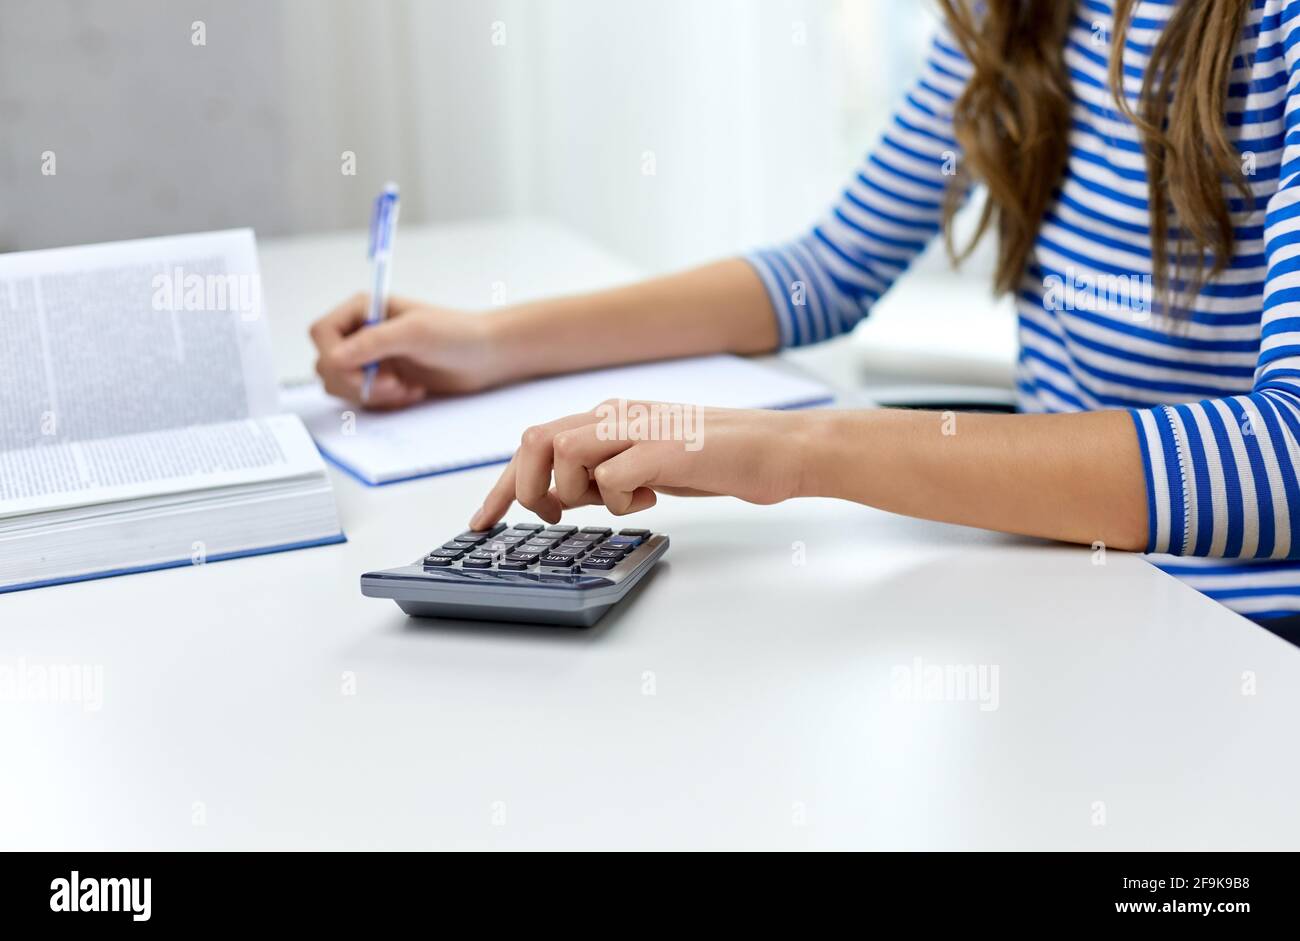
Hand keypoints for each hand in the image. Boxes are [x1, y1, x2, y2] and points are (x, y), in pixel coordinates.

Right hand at [310, 294, 509, 407]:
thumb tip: (335, 358)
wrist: (485, 357)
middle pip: (326, 365)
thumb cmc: (457, 334)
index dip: (334, 356)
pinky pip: (363, 401)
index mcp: (363, 310)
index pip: (322, 333)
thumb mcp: (416, 332)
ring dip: (371, 395)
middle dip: (356, 382)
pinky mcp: (381, 382)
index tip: (363, 371)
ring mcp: (370, 359)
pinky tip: (412, 393)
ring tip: (405, 388)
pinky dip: (384, 403)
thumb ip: (374, 341)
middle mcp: (361, 333)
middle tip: (392, 384)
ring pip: (341, 387)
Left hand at [469, 400, 814, 527]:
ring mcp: (639, 429)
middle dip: (527, 488)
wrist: (778, 449)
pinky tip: (650, 501)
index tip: (482, 521)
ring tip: (612, 505)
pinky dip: (619, 500)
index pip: (536, 443)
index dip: (503, 485)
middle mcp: (617, 414)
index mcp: (610, 415)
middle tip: (554, 517)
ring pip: (563, 454)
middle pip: (535, 440)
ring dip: (574, 492)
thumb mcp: (648, 463)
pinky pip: (611, 477)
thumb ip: (606, 471)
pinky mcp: (664, 449)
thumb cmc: (720, 459)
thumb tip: (570, 495)